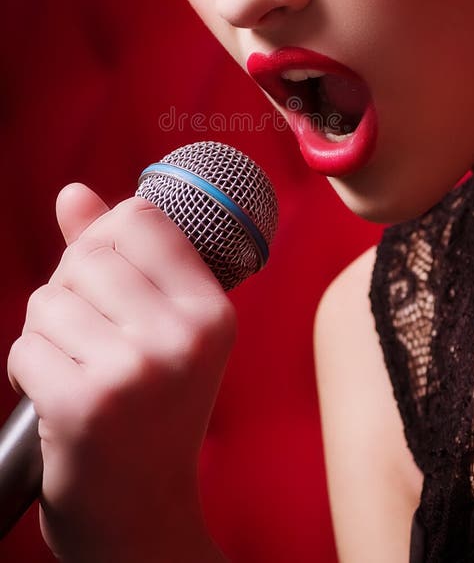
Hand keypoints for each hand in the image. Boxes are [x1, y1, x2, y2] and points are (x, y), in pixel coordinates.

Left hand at [8, 183, 235, 561]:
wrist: (143, 515)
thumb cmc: (150, 414)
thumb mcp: (156, 329)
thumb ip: (116, 253)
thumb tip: (71, 193)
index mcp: (212, 310)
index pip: (138, 218)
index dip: (105, 238)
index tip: (106, 277)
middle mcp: (182, 336)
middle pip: (87, 254)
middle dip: (70, 289)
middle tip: (90, 338)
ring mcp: (134, 371)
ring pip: (48, 299)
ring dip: (46, 332)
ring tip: (77, 369)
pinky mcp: (84, 404)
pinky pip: (25, 346)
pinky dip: (28, 368)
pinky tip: (57, 397)